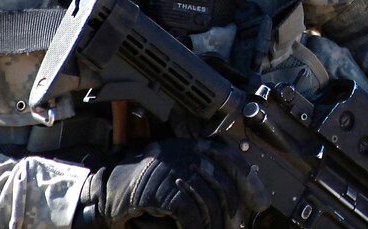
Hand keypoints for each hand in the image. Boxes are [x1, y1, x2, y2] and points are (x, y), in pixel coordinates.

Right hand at [74, 138, 267, 228]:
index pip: (231, 159)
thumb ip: (200, 177)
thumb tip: (236, 197)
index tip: (260, 201)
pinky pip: (190, 214)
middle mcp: (186, 154)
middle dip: (230, 210)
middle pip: (223, 185)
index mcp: (191, 147)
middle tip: (230, 224)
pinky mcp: (163, 191)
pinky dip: (194, 227)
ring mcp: (174, 171)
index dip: (249, 181)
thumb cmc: (142, 185)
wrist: (106, 191)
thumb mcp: (175, 173)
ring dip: (212, 223)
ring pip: (209, 203)